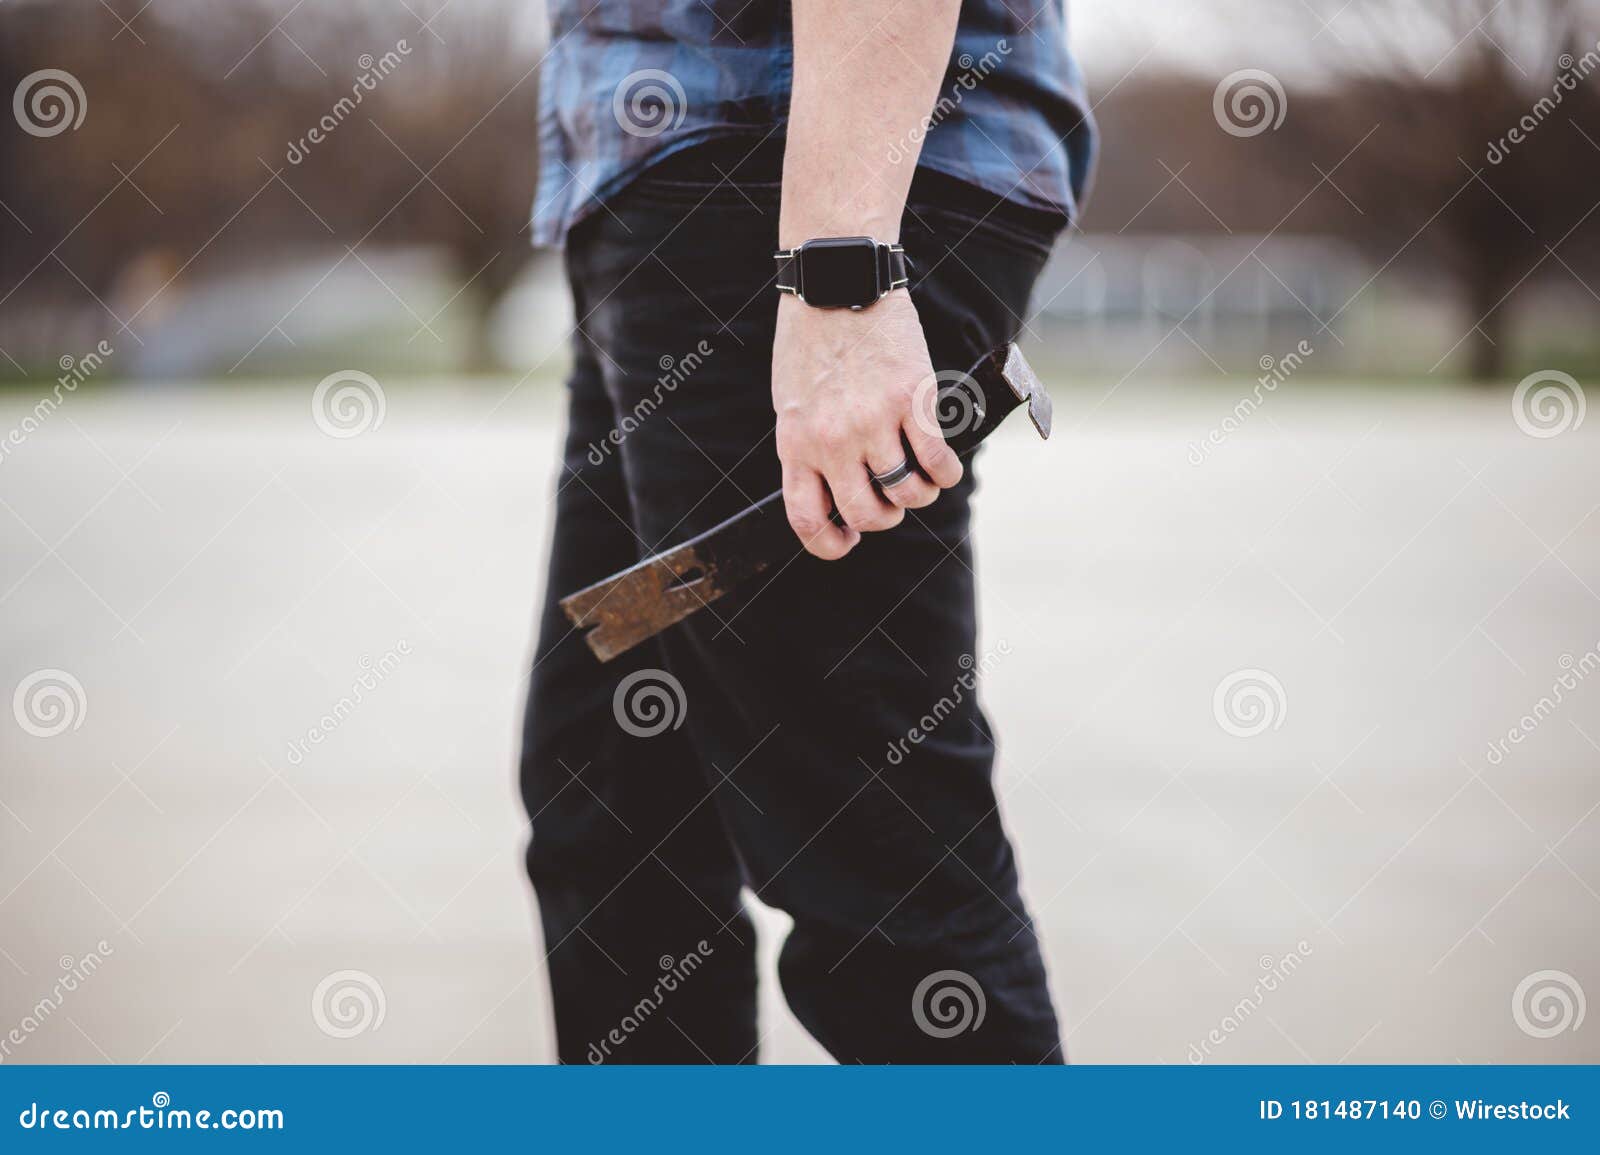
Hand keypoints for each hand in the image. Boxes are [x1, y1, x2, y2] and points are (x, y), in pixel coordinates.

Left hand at [771, 289, 963, 559]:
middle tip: (890, 498)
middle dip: (884, 517)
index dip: (831, 544)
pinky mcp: (913, 401)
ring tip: (921, 480)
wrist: (837, 282)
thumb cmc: (810, 339)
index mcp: (797, 443)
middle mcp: (833, 441)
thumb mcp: (791, 401)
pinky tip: (944, 468)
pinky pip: (937, 461)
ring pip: (907, 494)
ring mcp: (874, 422)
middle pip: (867, 514)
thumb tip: (832, 490)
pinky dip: (946, 474)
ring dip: (919, 495)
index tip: (848, 540)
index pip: (809, 519)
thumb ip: (807, 447)